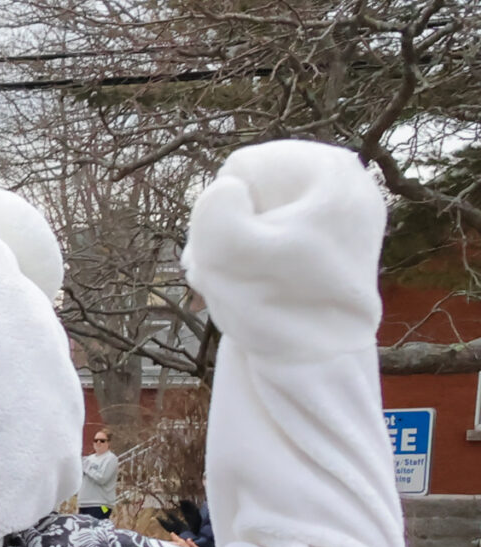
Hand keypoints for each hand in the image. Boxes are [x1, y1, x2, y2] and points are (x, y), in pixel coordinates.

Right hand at [183, 142, 383, 362]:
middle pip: (257, 190)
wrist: (320, 365)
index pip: (242, 169)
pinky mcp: (339, 244)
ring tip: (233, 284)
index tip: (214, 254)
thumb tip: (225, 191)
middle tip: (216, 274)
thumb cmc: (277, 307)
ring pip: (267, 216)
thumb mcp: (228, 251)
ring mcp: (346, 213)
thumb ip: (212, 206)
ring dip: (239, 249)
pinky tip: (256, 287)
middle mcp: (347, 180)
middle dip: (228, 230)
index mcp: (328, 167)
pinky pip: (285, 237)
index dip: (218, 212)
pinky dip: (263, 260)